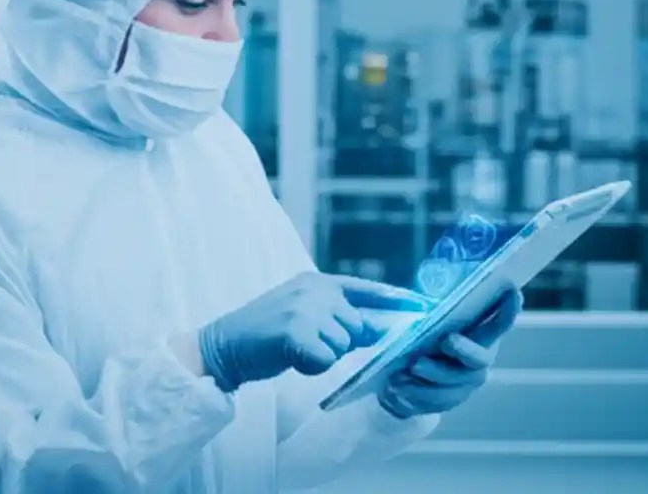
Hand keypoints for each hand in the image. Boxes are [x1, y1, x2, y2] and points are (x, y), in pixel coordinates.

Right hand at [198, 272, 432, 391]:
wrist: (224, 345)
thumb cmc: (266, 335)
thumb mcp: (302, 314)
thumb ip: (336, 317)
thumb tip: (378, 329)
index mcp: (317, 282)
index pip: (365, 288)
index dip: (396, 298)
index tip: (423, 306)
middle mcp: (314, 290)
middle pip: (358, 325)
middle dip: (341, 343)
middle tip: (308, 345)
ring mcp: (304, 309)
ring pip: (343, 344)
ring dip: (324, 356)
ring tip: (296, 350)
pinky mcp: (295, 331)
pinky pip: (325, 359)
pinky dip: (311, 366)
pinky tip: (292, 359)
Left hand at [378, 284, 521, 418]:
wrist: (402, 371)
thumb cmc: (418, 332)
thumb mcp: (423, 313)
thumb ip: (429, 302)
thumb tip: (423, 285)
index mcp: (478, 333)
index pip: (498, 322)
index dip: (508, 311)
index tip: (514, 292)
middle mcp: (478, 360)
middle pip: (479, 358)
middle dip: (465, 349)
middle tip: (446, 340)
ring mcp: (464, 384)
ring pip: (453, 384)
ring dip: (432, 375)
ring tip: (408, 368)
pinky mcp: (446, 402)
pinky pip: (434, 402)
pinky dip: (416, 394)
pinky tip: (397, 385)